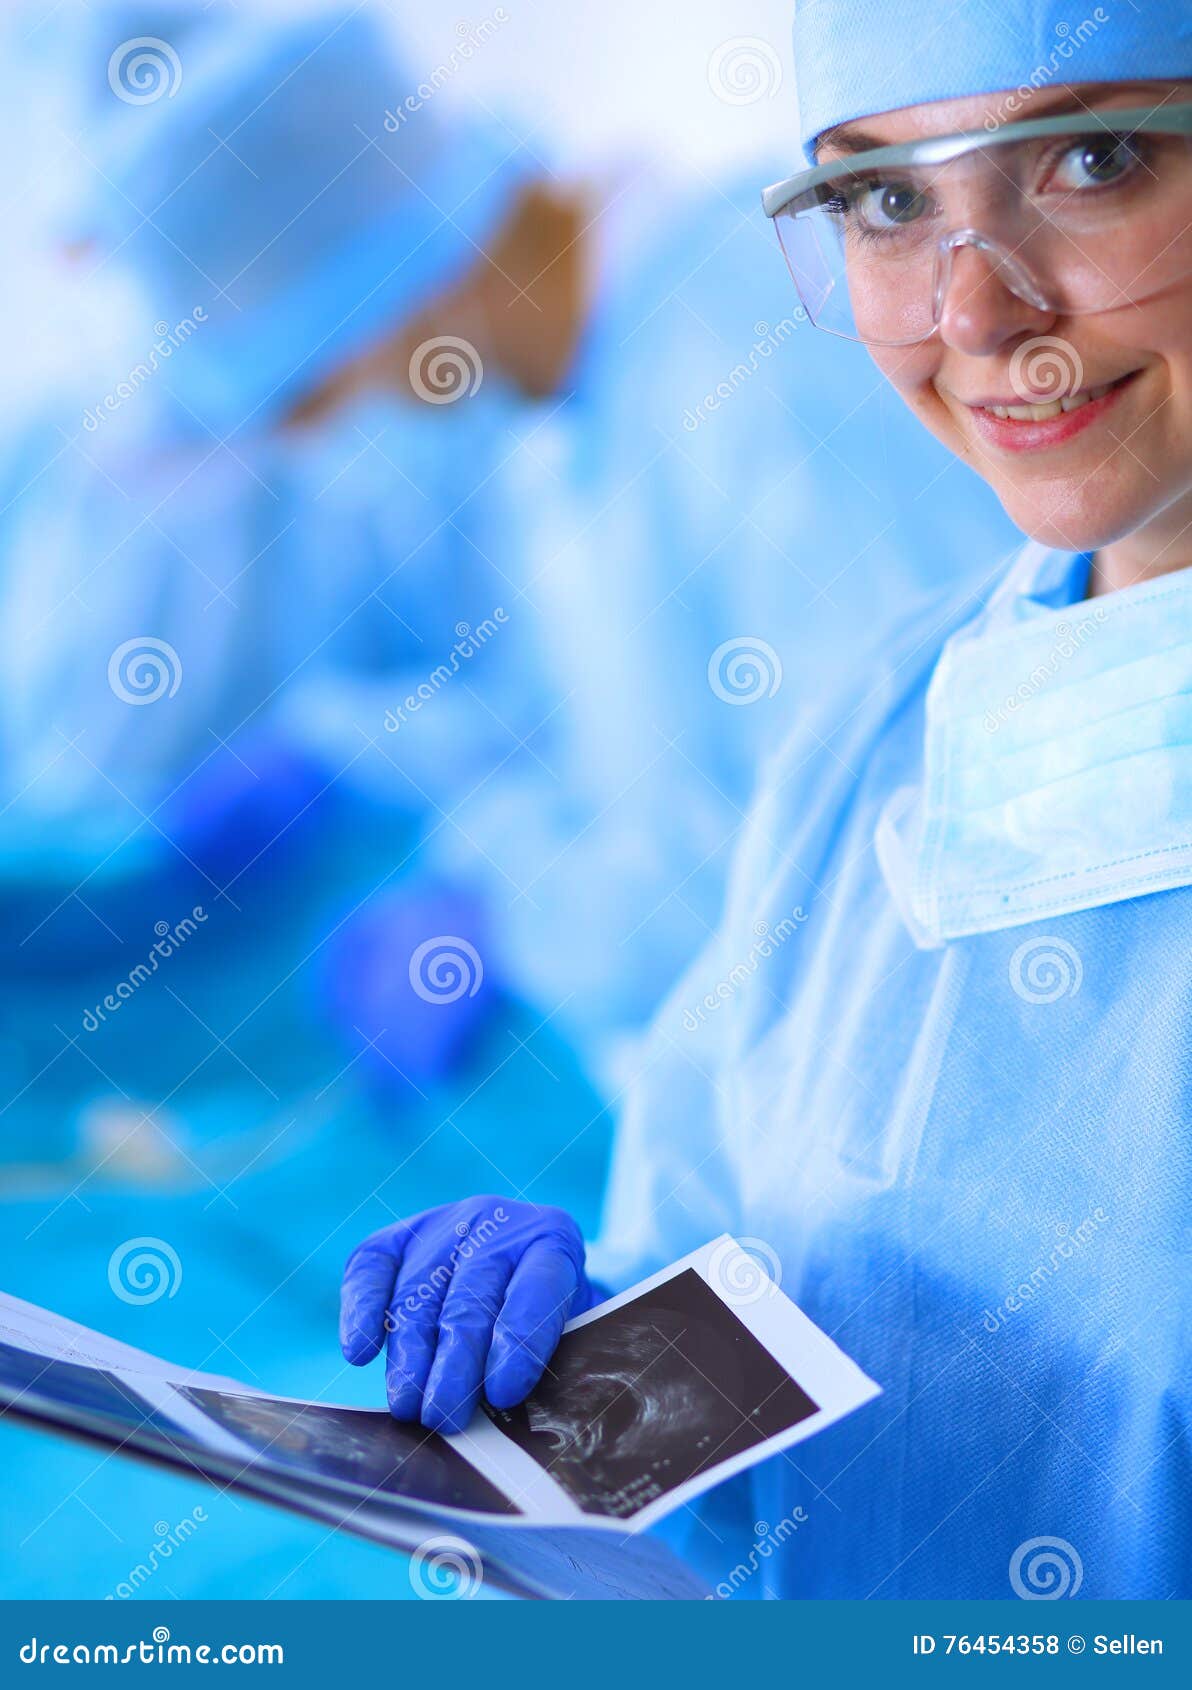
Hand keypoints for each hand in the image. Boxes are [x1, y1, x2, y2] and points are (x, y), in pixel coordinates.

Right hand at [339, 1196, 599, 1433]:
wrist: (511, 1264)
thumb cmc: (542, 1317)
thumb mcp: (564, 1328)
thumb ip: (545, 1357)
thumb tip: (508, 1410)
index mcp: (550, 1239)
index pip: (537, 1288)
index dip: (520, 1342)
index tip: (503, 1394)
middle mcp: (496, 1224)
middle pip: (471, 1297)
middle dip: (456, 1363)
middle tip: (445, 1416)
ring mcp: (443, 1226)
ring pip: (419, 1292)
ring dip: (410, 1355)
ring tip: (408, 1406)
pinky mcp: (397, 1237)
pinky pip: (372, 1267)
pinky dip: (362, 1310)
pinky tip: (360, 1352)